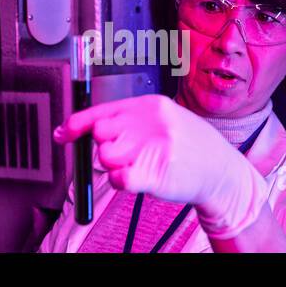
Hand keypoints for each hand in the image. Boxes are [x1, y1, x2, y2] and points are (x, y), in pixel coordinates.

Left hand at [54, 94, 267, 238]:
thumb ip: (126, 121)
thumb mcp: (162, 121)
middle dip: (105, 148)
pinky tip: (136, 179)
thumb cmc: (189, 147)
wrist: (222, 171)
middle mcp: (151, 122)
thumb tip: (79, 128)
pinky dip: (121, 182)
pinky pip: (120, 178)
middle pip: (101, 134)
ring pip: (106, 157)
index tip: (64, 134)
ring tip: (138, 167)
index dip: (77, 124)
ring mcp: (156, 147)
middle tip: (126, 156)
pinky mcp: (157, 173)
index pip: (102, 111)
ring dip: (115, 167)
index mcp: (150, 105)